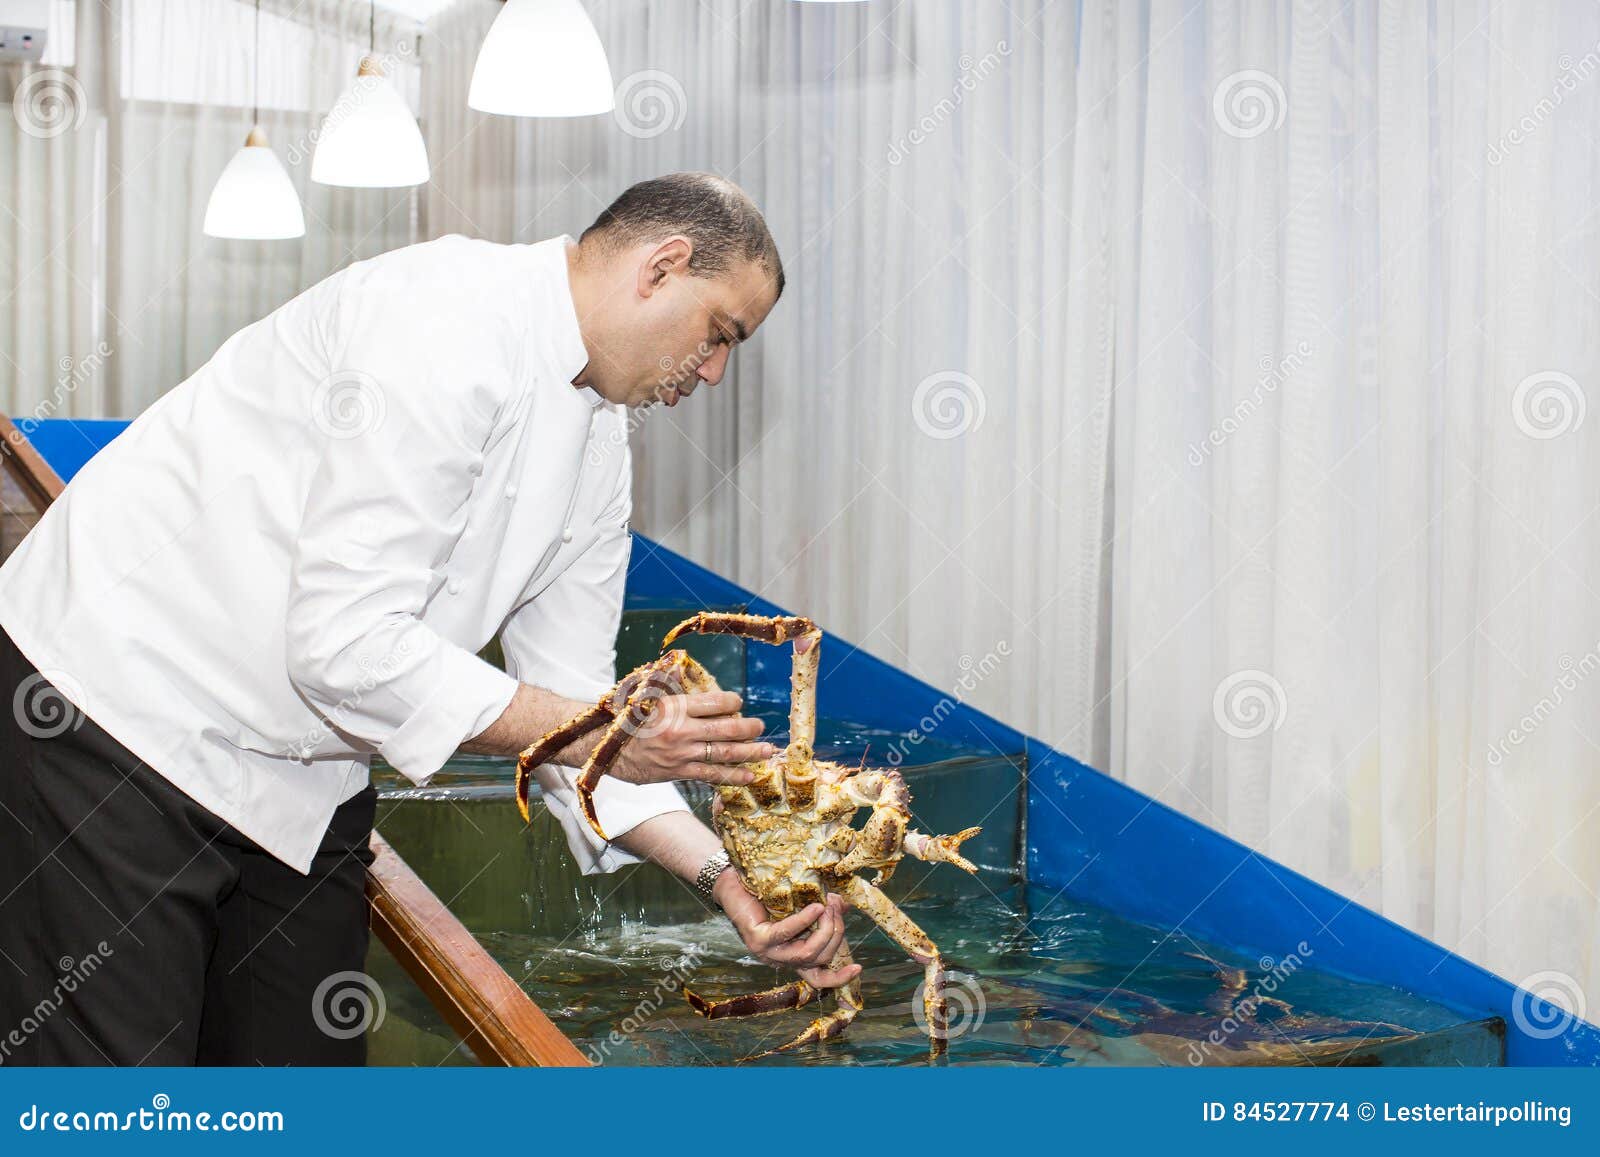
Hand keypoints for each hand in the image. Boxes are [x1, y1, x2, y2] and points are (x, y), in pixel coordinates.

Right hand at [611, 691, 774, 787]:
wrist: (603, 747)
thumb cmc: (626, 717)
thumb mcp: (646, 694)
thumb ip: (670, 685)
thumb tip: (686, 669)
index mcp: (674, 706)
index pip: (714, 702)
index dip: (731, 701)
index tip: (739, 701)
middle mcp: (680, 730)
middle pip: (725, 729)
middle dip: (748, 728)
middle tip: (761, 727)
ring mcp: (680, 754)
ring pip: (723, 753)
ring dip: (749, 753)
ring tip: (767, 751)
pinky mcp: (677, 772)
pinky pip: (711, 775)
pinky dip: (732, 775)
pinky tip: (749, 775)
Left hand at [714, 872, 860, 988]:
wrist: (733, 882)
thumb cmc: (767, 894)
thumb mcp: (800, 903)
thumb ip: (823, 909)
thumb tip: (844, 904)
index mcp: (793, 955)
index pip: (817, 978)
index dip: (839, 978)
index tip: (859, 967)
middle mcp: (782, 959)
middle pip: (820, 958)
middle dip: (836, 932)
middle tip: (836, 905)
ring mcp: (769, 952)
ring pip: (807, 953)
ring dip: (825, 929)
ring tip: (828, 905)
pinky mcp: (758, 940)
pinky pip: (786, 934)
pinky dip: (804, 921)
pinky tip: (816, 907)